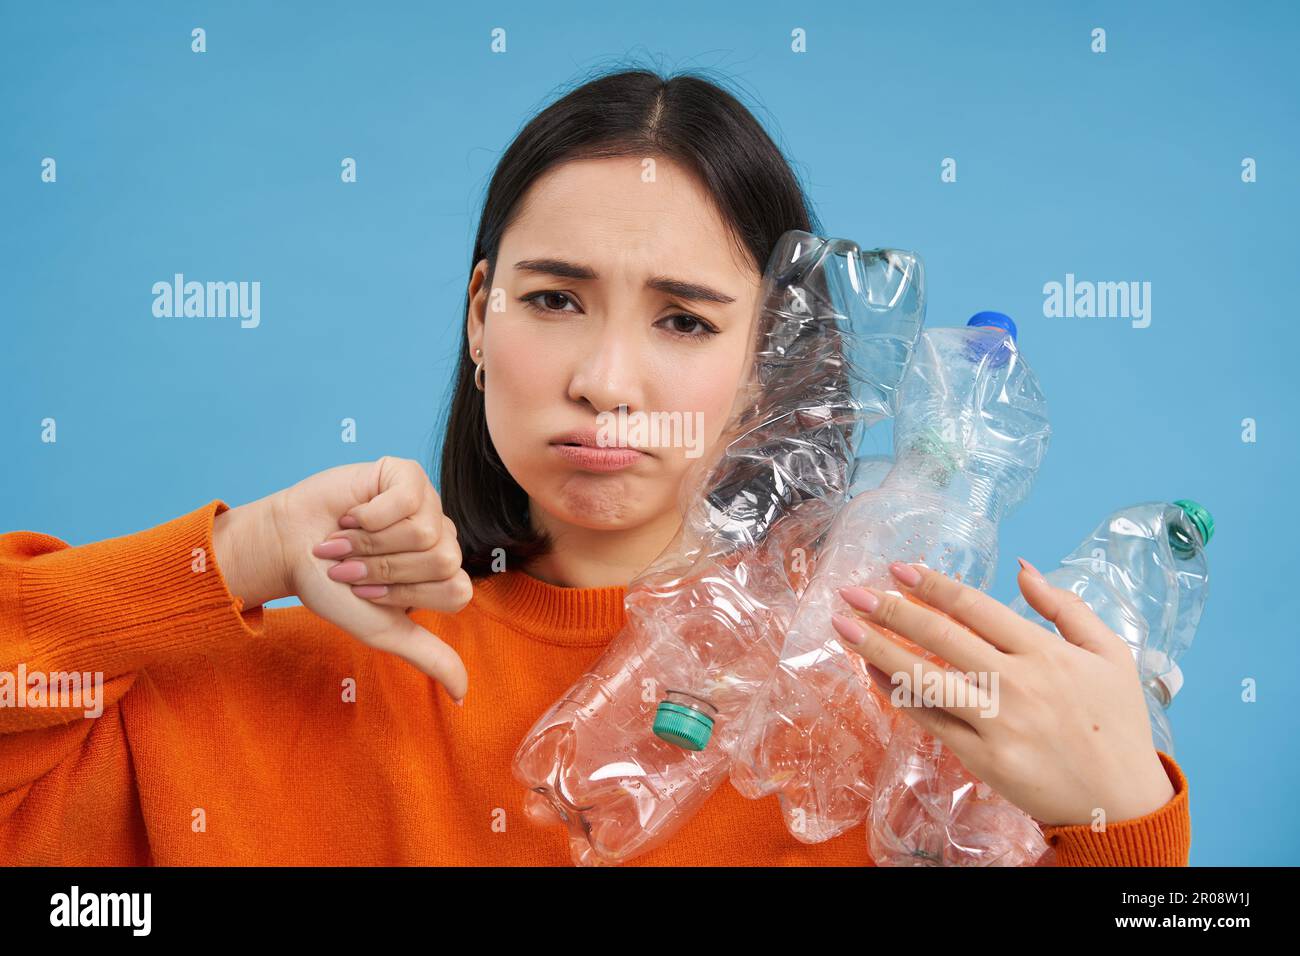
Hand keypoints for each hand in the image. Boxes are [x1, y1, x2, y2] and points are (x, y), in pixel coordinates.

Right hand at [214, 456, 470, 702]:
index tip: (368, 593)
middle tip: (352, 566)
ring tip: (345, 542)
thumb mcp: (382, 629)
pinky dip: (369, 515)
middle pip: (440, 561)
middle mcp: (442, 537)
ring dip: (370, 544)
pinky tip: (350, 515)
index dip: (404, 596)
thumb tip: (463, 695)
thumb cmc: (333, 588)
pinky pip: (407, 499)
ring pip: (424, 531)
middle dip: (383, 570)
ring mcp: (428, 503)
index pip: (455, 592)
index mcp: (443, 574)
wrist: (288, 549)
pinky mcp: (406, 474)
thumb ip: (428, 656)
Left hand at [831, 559, 1174, 827]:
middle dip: (890, 609)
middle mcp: (1017, 683)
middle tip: (852, 591)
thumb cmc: (1117, 724)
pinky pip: (931, 721)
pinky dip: (898, 696)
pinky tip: (873, 675)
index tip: (898, 569)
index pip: (975, 608)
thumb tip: (1021, 568)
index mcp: (1045, 653)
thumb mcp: (1109, 654)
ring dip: (878, 649)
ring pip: (926, 678)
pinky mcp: (983, 758)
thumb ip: (1065, 606)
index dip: (933, 585)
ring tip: (844, 626)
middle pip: (941, 637)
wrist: (1124, 802)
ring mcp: (997, 722)